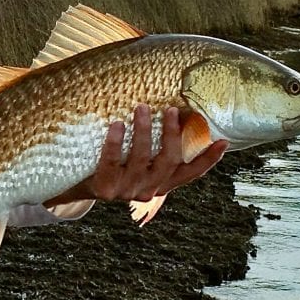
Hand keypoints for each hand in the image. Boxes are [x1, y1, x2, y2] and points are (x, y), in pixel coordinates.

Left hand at [54, 104, 228, 206]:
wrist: (76, 185)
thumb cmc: (112, 163)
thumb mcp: (137, 159)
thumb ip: (156, 146)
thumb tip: (178, 108)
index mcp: (160, 184)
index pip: (190, 174)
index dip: (208, 160)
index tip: (223, 141)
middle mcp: (147, 190)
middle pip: (168, 161)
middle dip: (172, 134)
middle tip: (171, 109)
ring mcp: (126, 191)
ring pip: (141, 159)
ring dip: (143, 131)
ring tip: (142, 107)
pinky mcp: (104, 189)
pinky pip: (110, 162)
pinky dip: (114, 142)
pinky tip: (116, 124)